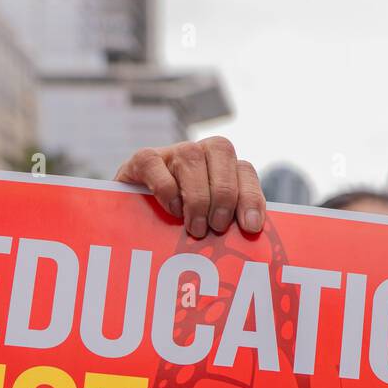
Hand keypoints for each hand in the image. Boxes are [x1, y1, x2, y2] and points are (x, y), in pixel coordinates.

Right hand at [115, 136, 265, 238]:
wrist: (136, 221)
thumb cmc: (180, 227)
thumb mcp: (209, 226)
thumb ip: (229, 225)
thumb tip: (250, 235)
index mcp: (223, 166)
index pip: (245, 170)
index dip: (250, 197)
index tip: (250, 227)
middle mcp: (200, 152)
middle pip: (222, 153)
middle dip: (223, 195)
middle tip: (217, 227)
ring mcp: (171, 153)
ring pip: (191, 157)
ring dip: (197, 197)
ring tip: (196, 228)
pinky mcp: (143, 160)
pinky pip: (155, 165)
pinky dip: (167, 190)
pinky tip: (173, 211)